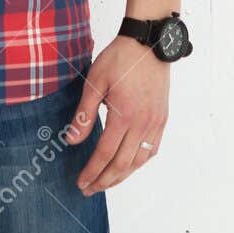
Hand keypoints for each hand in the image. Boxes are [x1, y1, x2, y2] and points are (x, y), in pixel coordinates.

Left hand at [65, 36, 168, 195]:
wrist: (148, 43)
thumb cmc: (120, 59)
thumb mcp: (94, 82)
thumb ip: (84, 115)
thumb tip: (71, 141)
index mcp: (124, 116)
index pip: (105, 154)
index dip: (92, 172)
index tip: (81, 182)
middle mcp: (143, 123)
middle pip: (123, 164)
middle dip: (104, 180)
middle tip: (89, 189)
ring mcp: (155, 122)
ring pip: (139, 161)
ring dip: (122, 176)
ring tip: (106, 182)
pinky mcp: (162, 118)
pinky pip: (152, 149)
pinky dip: (139, 163)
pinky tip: (129, 166)